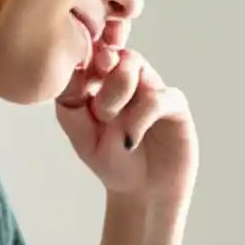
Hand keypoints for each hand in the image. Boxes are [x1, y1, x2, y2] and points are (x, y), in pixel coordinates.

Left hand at [56, 24, 197, 212]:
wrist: (144, 193)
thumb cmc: (112, 161)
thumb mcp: (79, 133)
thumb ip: (70, 99)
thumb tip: (69, 69)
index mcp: (100, 80)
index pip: (88, 51)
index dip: (81, 56)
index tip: (77, 83)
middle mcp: (126, 78)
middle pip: (110, 51)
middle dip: (99, 74)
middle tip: (97, 109)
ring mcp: (151, 88)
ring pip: (133, 63)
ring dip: (117, 89)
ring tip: (109, 120)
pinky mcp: (175, 106)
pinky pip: (157, 97)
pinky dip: (139, 116)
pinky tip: (130, 140)